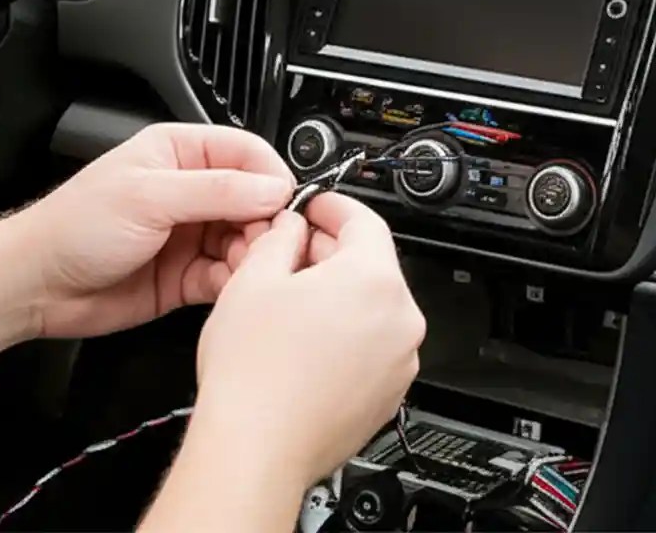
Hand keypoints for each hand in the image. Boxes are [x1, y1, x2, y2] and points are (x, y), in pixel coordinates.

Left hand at [18, 123, 294, 338]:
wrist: (36, 286)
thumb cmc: (73, 229)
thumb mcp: (149, 197)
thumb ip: (217, 190)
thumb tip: (274, 188)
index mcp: (180, 153)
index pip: (249, 154)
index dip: (273, 177)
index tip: (286, 203)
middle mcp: (192, 191)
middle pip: (257, 200)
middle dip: (267, 222)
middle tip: (267, 242)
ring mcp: (193, 234)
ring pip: (249, 240)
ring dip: (254, 255)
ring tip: (245, 267)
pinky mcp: (190, 274)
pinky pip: (231, 275)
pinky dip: (238, 282)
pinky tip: (231, 285)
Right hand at [192, 194, 425, 485]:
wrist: (257, 449)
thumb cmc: (253, 375)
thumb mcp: (254, 280)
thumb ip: (281, 238)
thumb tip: (292, 227)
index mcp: (375, 280)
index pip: (365, 221)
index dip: (333, 206)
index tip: (315, 206)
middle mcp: (402, 319)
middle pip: (372, 266)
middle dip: (331, 254)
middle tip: (289, 254)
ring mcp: (401, 360)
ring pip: (374, 309)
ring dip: (339, 297)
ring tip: (290, 307)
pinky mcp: (391, 393)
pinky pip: (374, 347)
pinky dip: (348, 336)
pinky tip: (306, 345)